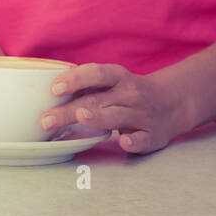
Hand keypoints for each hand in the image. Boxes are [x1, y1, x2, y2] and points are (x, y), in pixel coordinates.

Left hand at [40, 63, 185, 153]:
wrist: (172, 103)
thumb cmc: (126, 92)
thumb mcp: (111, 82)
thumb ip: (85, 85)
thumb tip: (43, 90)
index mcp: (117, 77)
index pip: (95, 74)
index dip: (75, 79)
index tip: (54, 88)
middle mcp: (130, 94)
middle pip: (96, 101)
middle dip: (69, 110)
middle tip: (45, 120)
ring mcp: (141, 114)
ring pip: (116, 116)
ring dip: (98, 118)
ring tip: (80, 117)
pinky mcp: (152, 135)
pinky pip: (142, 138)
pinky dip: (133, 141)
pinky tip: (122, 142)